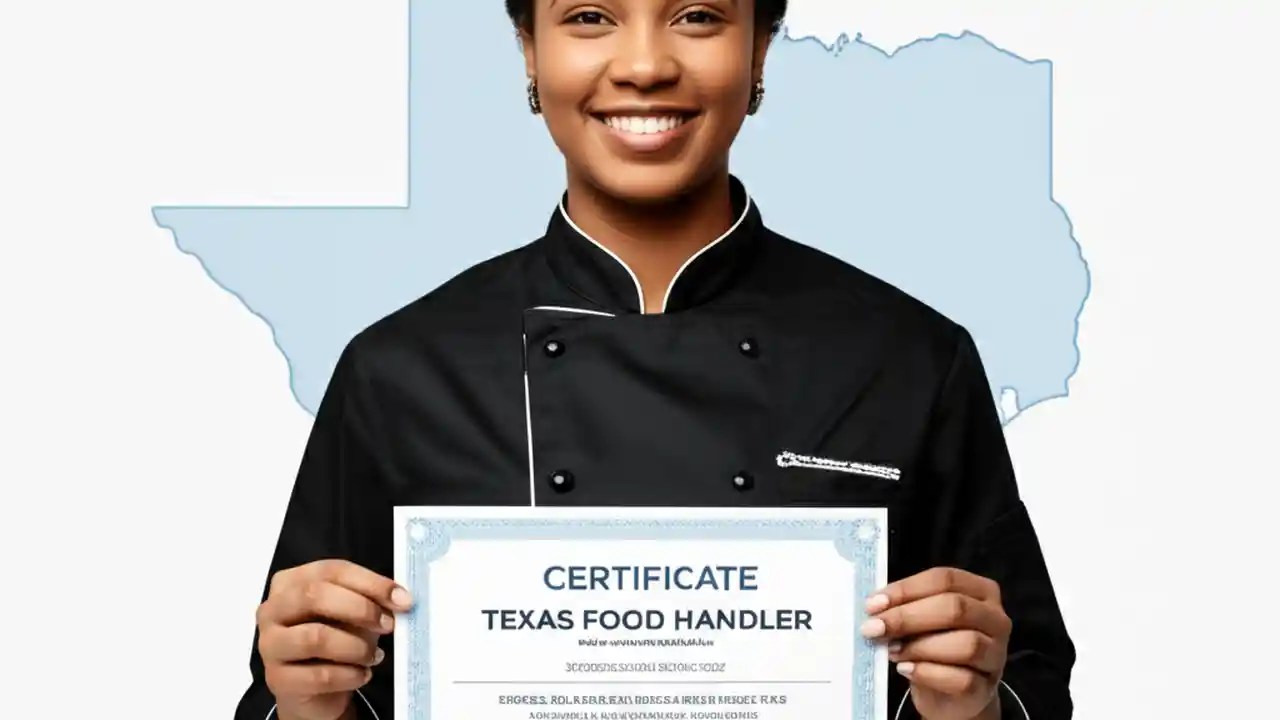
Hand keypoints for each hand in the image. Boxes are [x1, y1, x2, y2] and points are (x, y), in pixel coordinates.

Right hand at [257, 559, 413, 719]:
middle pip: (315, 595)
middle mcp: (272, 609)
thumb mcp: (353, 614)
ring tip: (374, 656)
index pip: (331, 570)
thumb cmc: (334, 640)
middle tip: (389, 625)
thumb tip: (400, 599)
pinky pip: (319, 675)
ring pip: (315, 637)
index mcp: (290, 582)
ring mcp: (270, 645)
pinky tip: (362, 675)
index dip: (371, 582)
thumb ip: (370, 600)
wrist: (313, 689)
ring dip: (356, 647)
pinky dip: (349, 675)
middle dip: (360, 609)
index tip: (402, 599)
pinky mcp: (277, 679)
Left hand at [862, 567, 1010, 719]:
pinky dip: (928, 673)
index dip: (906, 589)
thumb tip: (875, 609)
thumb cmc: (935, 646)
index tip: (873, 604)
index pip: (944, 579)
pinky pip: (962, 679)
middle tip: (874, 628)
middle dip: (908, 617)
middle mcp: (996, 619)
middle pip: (955, 608)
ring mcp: (996, 655)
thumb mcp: (922, 620)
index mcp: (980, 590)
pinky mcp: (987, 687)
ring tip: (891, 651)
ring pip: (966, 643)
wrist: (952, 695)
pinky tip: (906, 669)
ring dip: (919, 647)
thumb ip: (905, 608)